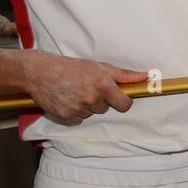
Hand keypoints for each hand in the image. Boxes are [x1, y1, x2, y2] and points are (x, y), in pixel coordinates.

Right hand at [22, 50, 148, 125]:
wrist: (41, 72)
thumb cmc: (72, 67)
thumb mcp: (100, 67)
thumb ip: (124, 75)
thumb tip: (147, 76)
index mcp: (103, 85)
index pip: (125, 105)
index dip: (123, 101)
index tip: (118, 97)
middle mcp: (91, 98)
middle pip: (106, 108)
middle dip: (100, 100)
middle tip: (87, 87)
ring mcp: (77, 109)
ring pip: (91, 114)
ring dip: (87, 106)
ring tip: (75, 92)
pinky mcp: (65, 117)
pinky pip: (78, 120)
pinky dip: (75, 113)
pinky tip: (67, 100)